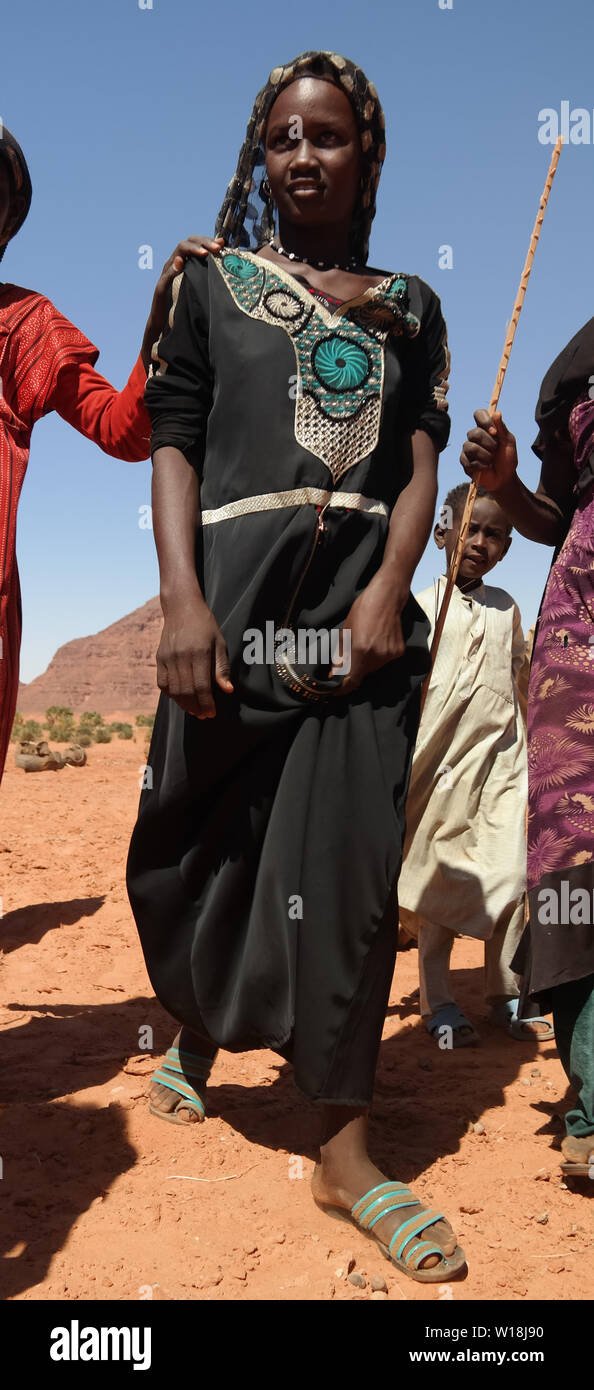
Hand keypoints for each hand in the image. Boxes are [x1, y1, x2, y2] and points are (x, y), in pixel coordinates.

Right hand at [141, 235, 223, 368]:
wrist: (165, 322)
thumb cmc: (185, 305)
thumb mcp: (199, 288)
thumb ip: (209, 277)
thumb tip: (229, 270)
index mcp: (186, 262)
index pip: (197, 244)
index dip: (208, 241)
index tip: (222, 244)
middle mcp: (175, 264)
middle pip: (188, 243)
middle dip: (203, 243)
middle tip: (216, 247)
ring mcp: (167, 273)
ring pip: (178, 253)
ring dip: (191, 250)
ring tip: (203, 252)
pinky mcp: (161, 287)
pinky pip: (166, 275)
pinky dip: (173, 267)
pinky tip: (181, 263)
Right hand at [156, 596, 232, 718]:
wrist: (181, 608)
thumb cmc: (205, 626)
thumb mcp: (219, 643)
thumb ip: (222, 668)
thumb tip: (228, 690)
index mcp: (199, 652)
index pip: (201, 686)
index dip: (207, 703)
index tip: (212, 713)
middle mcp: (181, 656)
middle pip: (187, 691)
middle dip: (196, 707)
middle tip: (204, 716)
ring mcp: (168, 657)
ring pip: (174, 690)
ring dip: (184, 704)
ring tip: (194, 711)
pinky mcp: (159, 658)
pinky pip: (162, 683)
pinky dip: (171, 694)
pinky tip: (180, 698)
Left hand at [331, 570, 406, 693]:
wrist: (385, 599)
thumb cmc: (361, 612)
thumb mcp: (345, 633)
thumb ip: (340, 656)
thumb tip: (334, 673)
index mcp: (359, 651)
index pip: (351, 681)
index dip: (343, 688)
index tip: (336, 690)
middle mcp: (376, 656)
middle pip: (362, 674)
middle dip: (354, 669)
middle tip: (350, 657)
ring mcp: (389, 655)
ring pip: (373, 668)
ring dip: (366, 662)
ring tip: (366, 643)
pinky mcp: (398, 652)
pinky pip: (384, 661)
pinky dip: (378, 655)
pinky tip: (377, 641)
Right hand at [460, 410, 517, 491]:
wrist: (505, 478)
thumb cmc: (507, 458)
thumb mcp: (509, 442)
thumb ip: (502, 428)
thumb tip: (497, 412)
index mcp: (486, 428)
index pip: (479, 414)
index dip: (484, 421)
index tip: (494, 432)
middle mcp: (475, 437)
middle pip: (474, 432)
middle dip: (488, 443)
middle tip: (496, 450)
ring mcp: (468, 449)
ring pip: (470, 447)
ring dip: (485, 455)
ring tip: (491, 461)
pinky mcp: (465, 462)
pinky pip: (468, 461)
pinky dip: (481, 466)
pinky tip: (486, 468)